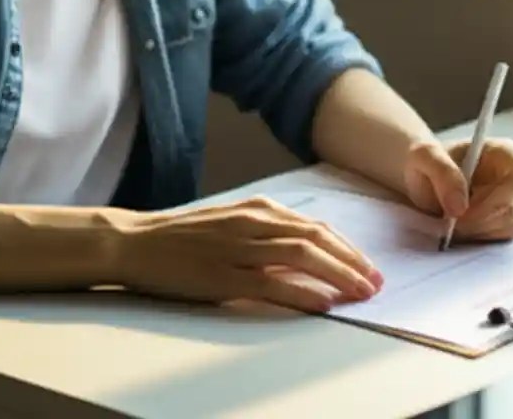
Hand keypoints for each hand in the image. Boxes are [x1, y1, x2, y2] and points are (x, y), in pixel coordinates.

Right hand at [116, 196, 383, 312]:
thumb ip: (268, 233)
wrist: (135, 241)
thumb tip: (308, 252)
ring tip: (362, 292)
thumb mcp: (233, 223)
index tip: (370, 266)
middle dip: (353, 262)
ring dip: (339, 274)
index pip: (317, 227)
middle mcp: (254, 223)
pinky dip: (302, 292)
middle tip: (377, 282)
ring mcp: (238, 248)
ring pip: (302, 256)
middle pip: (317, 239)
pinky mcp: (223, 275)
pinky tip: (324, 303)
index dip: (348, 248)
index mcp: (259, 209)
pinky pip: (272, 283)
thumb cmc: (185, 237)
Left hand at [401, 137, 512, 241]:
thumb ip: (443, 173)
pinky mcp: (503, 225)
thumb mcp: (424, 156)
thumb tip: (460, 207)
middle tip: (448, 221)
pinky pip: (498, 240)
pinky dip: (474, 238)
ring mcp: (512, 204)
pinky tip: (456, 227)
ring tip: (448, 220)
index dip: (499, 198)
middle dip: (478, 220)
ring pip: (506, 228)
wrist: (419, 179)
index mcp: (506, 154)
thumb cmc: (425, 161)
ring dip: (474, 231)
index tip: (463, 210)